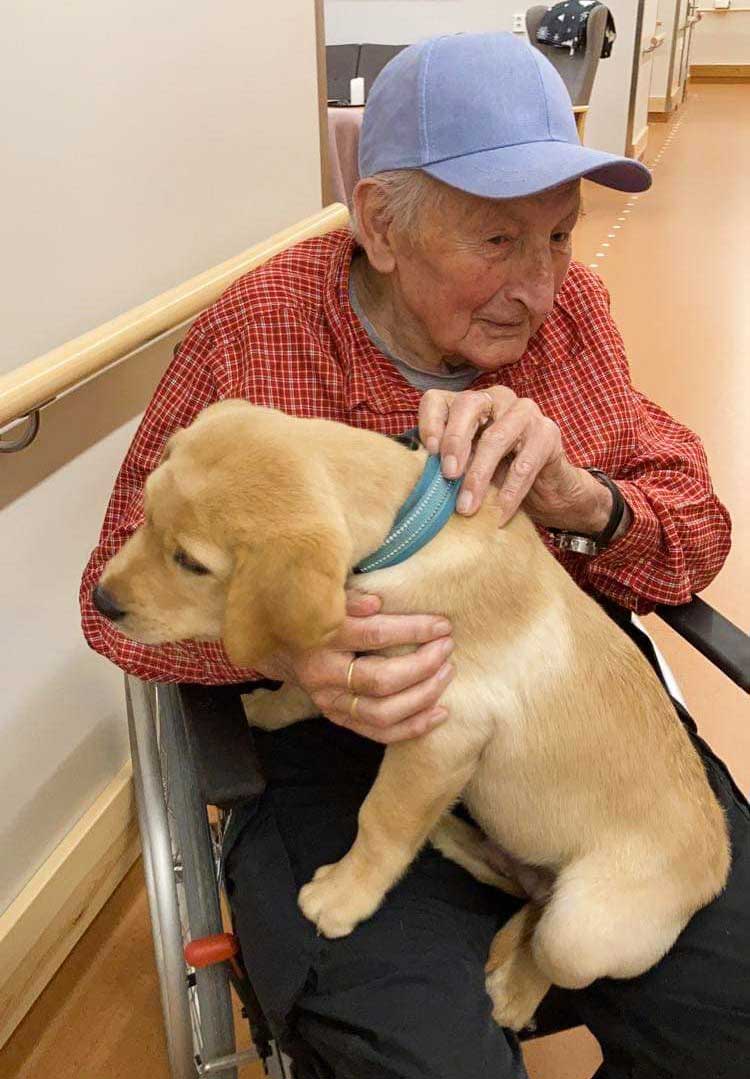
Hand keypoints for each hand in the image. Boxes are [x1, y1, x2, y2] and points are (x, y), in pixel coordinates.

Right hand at [255, 591, 454, 743]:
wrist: (280, 645)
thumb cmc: (315, 613)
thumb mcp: (328, 597)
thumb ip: (350, 597)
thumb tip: (378, 603)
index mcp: (321, 637)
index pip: (374, 635)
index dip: (413, 630)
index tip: (442, 624)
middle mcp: (323, 674)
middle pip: (381, 679)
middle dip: (423, 664)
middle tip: (447, 647)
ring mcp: (330, 702)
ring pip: (382, 712)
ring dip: (423, 696)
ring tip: (447, 673)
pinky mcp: (338, 719)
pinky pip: (379, 733)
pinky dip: (413, 727)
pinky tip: (440, 713)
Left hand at [419, 387, 612, 533]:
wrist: (546, 491)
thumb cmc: (497, 476)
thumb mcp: (466, 468)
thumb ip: (446, 464)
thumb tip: (419, 479)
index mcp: (469, 404)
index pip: (439, 399)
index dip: (430, 421)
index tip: (428, 452)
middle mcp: (496, 398)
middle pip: (468, 405)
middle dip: (455, 442)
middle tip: (448, 476)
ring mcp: (525, 412)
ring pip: (496, 437)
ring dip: (479, 475)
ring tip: (466, 508)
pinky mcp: (548, 433)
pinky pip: (525, 463)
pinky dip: (509, 492)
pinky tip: (499, 512)